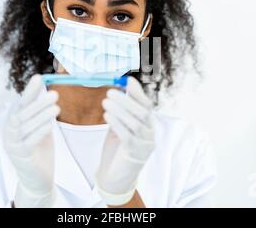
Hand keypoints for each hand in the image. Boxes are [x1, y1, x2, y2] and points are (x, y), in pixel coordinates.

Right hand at [3, 74, 59, 206]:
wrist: (37, 178)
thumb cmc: (39, 151)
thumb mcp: (39, 128)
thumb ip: (40, 113)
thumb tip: (48, 92)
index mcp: (13, 123)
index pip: (20, 103)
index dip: (29, 91)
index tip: (38, 77)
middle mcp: (9, 132)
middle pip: (22, 114)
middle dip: (38, 103)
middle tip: (54, 94)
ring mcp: (13, 145)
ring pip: (25, 127)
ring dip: (41, 115)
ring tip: (57, 107)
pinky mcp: (21, 157)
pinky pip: (29, 142)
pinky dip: (40, 132)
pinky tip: (51, 125)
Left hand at [96, 77, 154, 205]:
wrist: (116, 176)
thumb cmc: (118, 148)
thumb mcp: (121, 126)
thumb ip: (122, 111)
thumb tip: (120, 89)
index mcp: (148, 125)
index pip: (147, 105)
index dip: (137, 92)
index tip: (127, 80)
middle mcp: (150, 134)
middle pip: (142, 113)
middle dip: (126, 100)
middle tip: (110, 92)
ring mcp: (144, 145)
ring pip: (135, 124)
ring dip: (119, 110)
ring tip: (105, 102)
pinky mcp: (134, 154)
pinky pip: (127, 136)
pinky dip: (117, 123)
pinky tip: (107, 115)